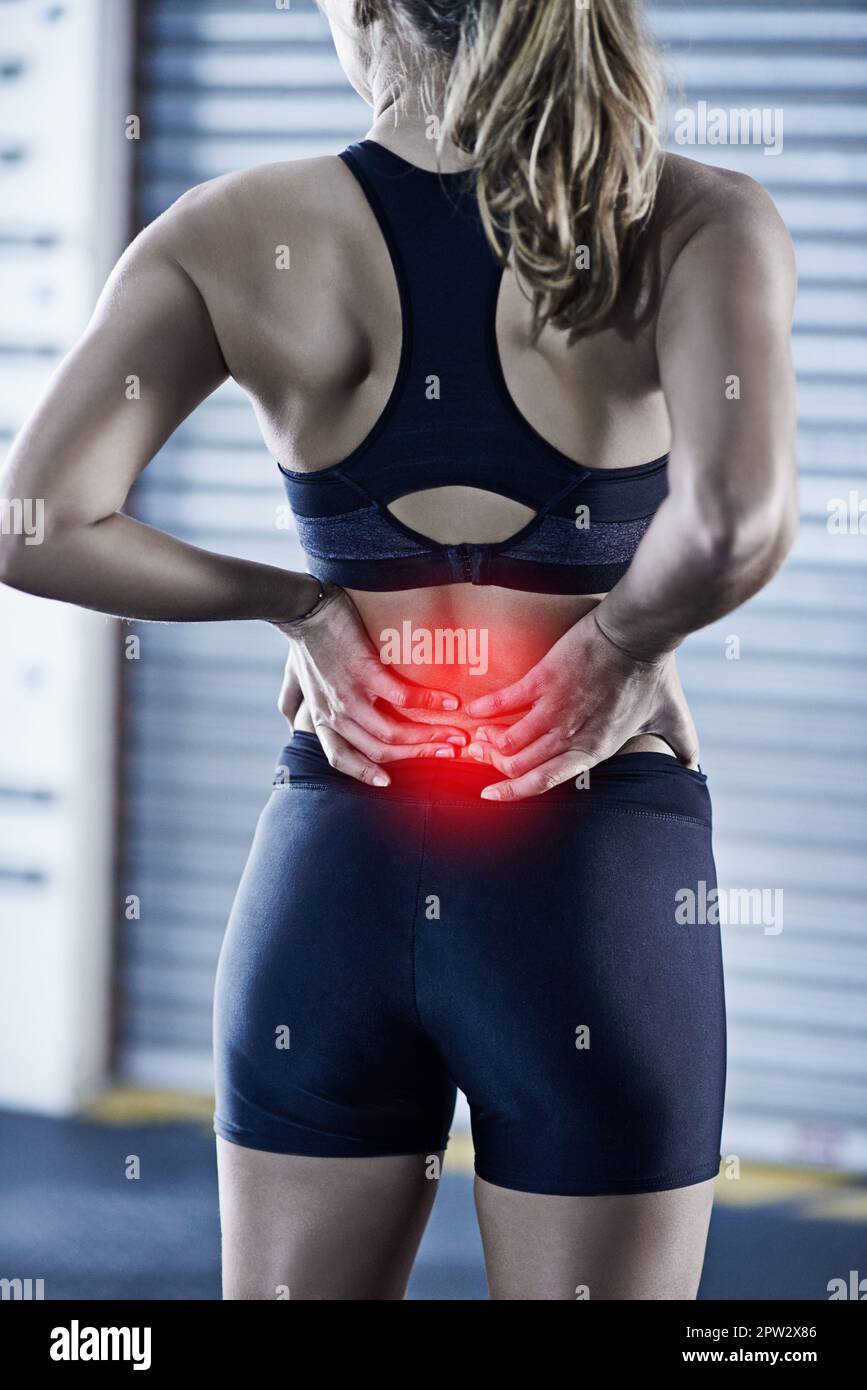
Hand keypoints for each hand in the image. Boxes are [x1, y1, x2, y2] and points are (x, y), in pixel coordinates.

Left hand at [274, 586, 465, 785]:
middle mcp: (336, 714)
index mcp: (323, 718)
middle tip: (450, 752)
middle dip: (419, 755)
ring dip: (429, 737)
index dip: (365, 773)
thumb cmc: (306, 642)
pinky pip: (402, 697)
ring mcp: (350, 696)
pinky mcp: (365, 672)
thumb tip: (290, 714)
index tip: (388, 781)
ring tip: (456, 735)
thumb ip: (297, 701)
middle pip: (380, 751)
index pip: (342, 758)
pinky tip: (450, 702)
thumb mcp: (301, 681)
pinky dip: (429, 703)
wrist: (302, 610)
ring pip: (393, 733)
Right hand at [463, 609, 698, 800]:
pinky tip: (474, 710)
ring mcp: (553, 708)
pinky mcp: (542, 680)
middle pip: (520, 763)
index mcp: (594, 749)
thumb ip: (682, 745)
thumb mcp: (671, 717)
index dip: (515, 791)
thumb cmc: (653, 674)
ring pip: (509, 738)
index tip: (492, 794)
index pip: (545, 781)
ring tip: (479, 738)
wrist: (638, 634)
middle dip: (498, 766)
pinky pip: (506, 701)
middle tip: (485, 759)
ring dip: (490, 741)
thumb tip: (694, 765)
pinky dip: (487, 708)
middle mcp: (569, 735)